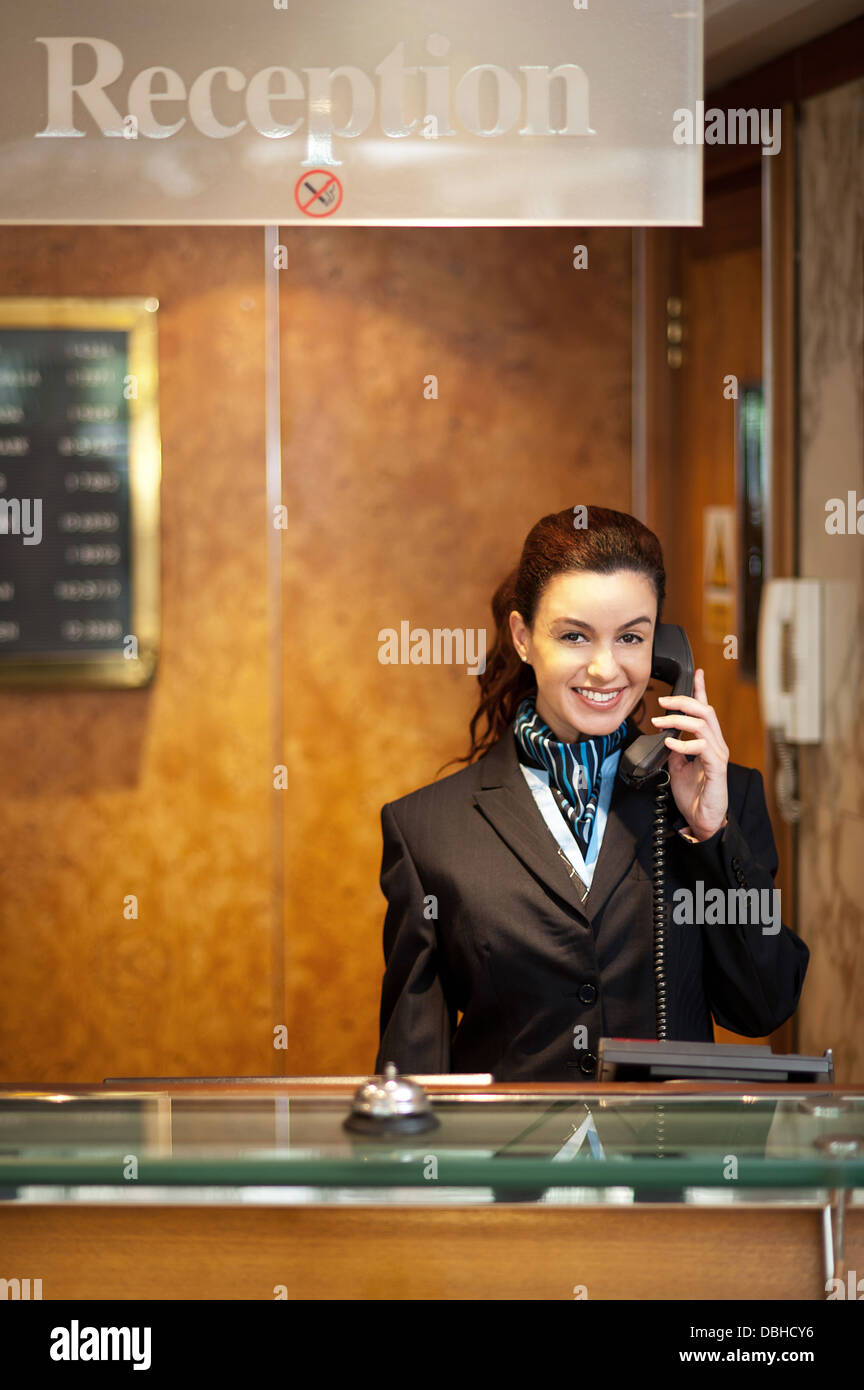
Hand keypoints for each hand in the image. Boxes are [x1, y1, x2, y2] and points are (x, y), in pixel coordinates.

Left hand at [650, 668, 728, 839]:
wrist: (702, 820)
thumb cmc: (694, 796)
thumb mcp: (678, 768)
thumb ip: (675, 751)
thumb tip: (666, 738)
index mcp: (707, 742)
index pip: (705, 711)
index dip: (701, 691)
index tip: (697, 673)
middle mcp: (716, 745)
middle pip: (705, 711)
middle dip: (683, 701)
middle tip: (662, 700)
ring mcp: (718, 755)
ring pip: (702, 725)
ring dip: (678, 720)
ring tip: (659, 722)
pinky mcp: (716, 768)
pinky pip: (702, 748)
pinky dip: (684, 743)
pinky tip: (670, 744)